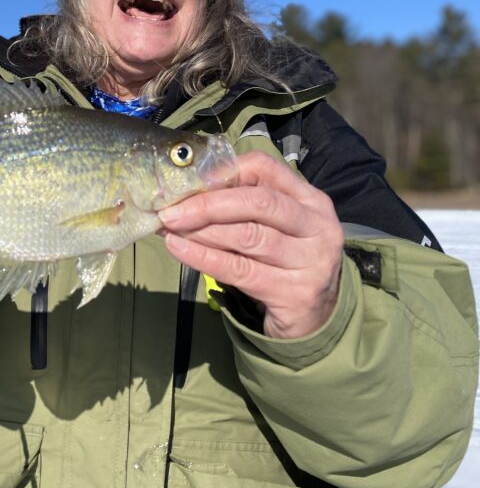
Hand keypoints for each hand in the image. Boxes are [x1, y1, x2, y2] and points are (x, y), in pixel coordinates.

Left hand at [159, 151, 343, 338]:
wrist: (314, 319)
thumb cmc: (284, 262)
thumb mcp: (275, 227)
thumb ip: (243, 206)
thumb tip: (186, 192)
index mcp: (311, 200)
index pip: (266, 169)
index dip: (225, 171)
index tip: (191, 182)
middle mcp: (317, 226)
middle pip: (258, 202)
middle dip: (208, 204)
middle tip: (171, 210)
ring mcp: (310, 261)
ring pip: (247, 236)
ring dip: (202, 231)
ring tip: (170, 228)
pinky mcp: (294, 293)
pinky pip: (239, 270)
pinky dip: (203, 257)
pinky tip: (179, 249)